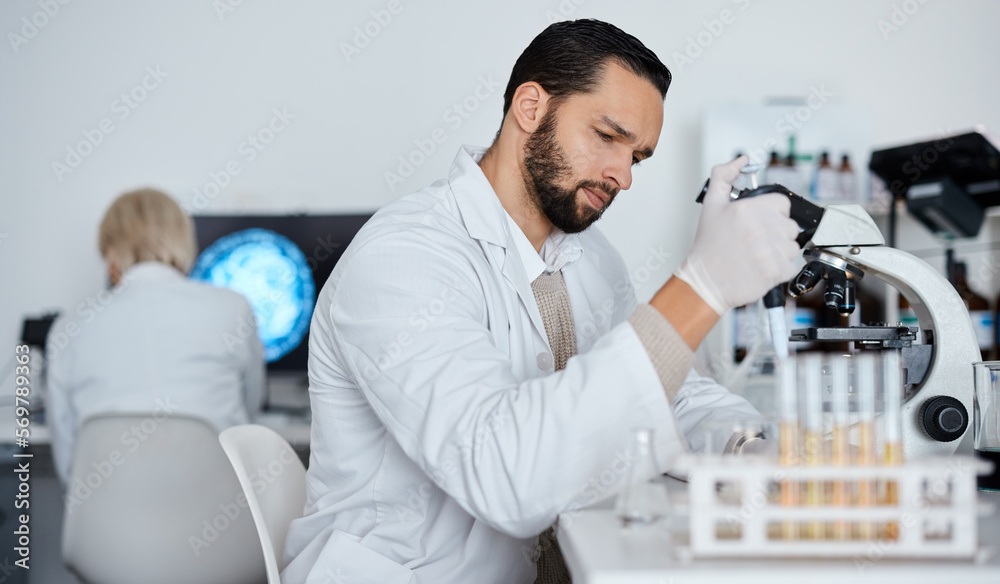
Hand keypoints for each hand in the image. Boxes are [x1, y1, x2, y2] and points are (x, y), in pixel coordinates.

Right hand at [674, 156, 800, 314]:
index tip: (759, 224)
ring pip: (792, 247)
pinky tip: (760, 268)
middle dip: (776, 234)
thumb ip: (724, 176)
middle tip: (755, 243)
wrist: (704, 282)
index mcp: (749, 209)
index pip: (783, 204)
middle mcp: (762, 227)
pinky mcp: (777, 270)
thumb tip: (742, 159)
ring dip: (778, 253)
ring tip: (756, 256)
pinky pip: (791, 266)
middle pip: (790, 226)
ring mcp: (771, 250)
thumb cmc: (708, 248)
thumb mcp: (711, 205)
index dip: (772, 214)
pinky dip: (779, 270)